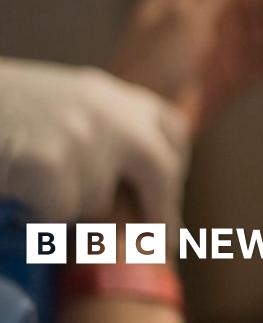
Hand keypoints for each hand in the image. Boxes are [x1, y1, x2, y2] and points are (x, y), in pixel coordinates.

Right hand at [0, 59, 186, 223]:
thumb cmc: (0, 108)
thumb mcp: (59, 101)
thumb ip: (98, 126)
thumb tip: (127, 175)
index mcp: (107, 93)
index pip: (167, 126)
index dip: (173, 163)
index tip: (169, 191)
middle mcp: (107, 111)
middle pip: (159, 170)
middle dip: (161, 210)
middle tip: (161, 242)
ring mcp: (83, 136)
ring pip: (96, 199)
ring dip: (67, 207)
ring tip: (32, 186)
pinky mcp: (51, 164)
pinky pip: (58, 214)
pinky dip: (37, 216)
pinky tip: (16, 194)